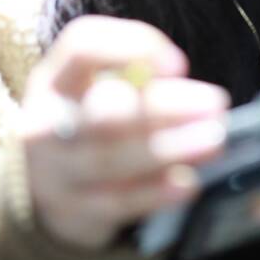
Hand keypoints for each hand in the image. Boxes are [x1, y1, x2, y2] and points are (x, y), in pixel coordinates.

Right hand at [18, 15, 229, 249]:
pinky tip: (188, 183)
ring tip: (214, 140)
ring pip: (109, 159)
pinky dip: (155, 192)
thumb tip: (181, 82)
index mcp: (54, 79)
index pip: (81, 47)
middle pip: (100, 111)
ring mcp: (52, 172)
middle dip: (162, 107)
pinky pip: (116, 202)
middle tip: (215, 104)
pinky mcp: (70, 212)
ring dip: (168, 149)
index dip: (130, 48)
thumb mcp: (98, 92)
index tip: (179, 65)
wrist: (50, 191)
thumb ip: (135, 81)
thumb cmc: (91, 125)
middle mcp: (44, 122)